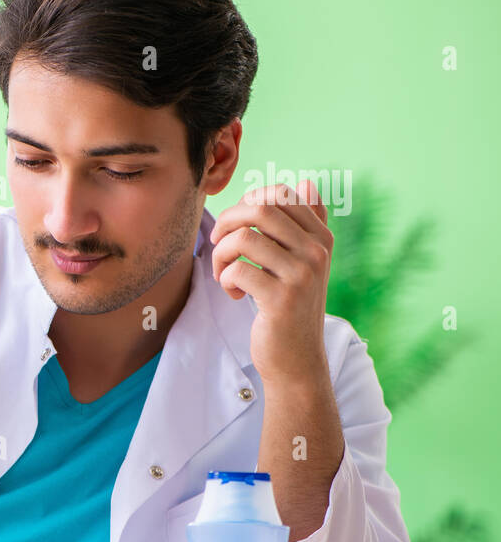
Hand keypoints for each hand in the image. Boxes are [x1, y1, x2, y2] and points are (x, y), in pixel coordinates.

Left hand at [209, 180, 332, 386]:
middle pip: (260, 209)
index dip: (247, 204)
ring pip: (243, 238)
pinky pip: (237, 270)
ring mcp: (301, 275)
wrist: (296, 358)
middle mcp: (316, 252)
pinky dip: (224, 280)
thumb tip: (309, 182)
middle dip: (227, 222)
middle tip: (220, 245)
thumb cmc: (291, 307)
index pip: (280, 194)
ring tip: (224, 274)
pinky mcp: (281, 298)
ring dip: (221, 255)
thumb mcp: (304, 263)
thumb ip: (307, 224)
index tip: (237, 228)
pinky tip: (234, 294)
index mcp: (321, 237)